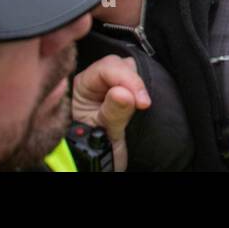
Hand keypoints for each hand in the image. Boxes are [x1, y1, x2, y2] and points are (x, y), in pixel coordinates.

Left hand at [71, 54, 151, 172]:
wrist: (104, 162)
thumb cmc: (97, 148)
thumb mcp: (103, 133)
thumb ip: (112, 113)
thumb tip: (123, 91)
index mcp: (84, 86)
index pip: (106, 69)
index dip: (126, 80)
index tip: (141, 101)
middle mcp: (97, 80)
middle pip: (120, 65)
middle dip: (134, 81)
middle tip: (144, 104)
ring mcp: (113, 83)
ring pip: (132, 69)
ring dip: (140, 84)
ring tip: (142, 104)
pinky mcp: (127, 89)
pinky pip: (139, 77)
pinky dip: (144, 87)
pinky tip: (144, 101)